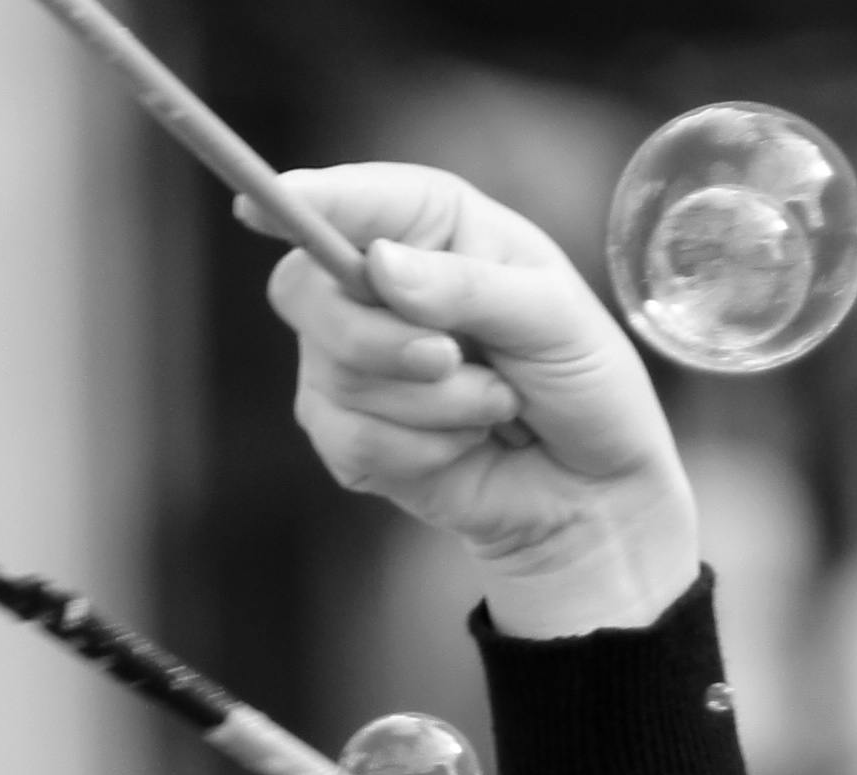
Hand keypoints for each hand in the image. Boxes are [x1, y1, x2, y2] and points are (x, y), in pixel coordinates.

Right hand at [252, 164, 697, 637]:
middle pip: (304, 290)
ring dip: (436, 406)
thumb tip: (378, 267)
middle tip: (450, 358)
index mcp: (430, 224)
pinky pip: (350, 441)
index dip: (299, 202)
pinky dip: (424, 451)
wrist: (596, 492)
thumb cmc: (586, 385)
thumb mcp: (557, 321)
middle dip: (380, 338)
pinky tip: (468, 445)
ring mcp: (351, 360)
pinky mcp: (348, 433)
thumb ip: (472, 287)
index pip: (346, 200)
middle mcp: (375, 282)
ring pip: (335, 376)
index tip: (259, 209)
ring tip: (497, 406)